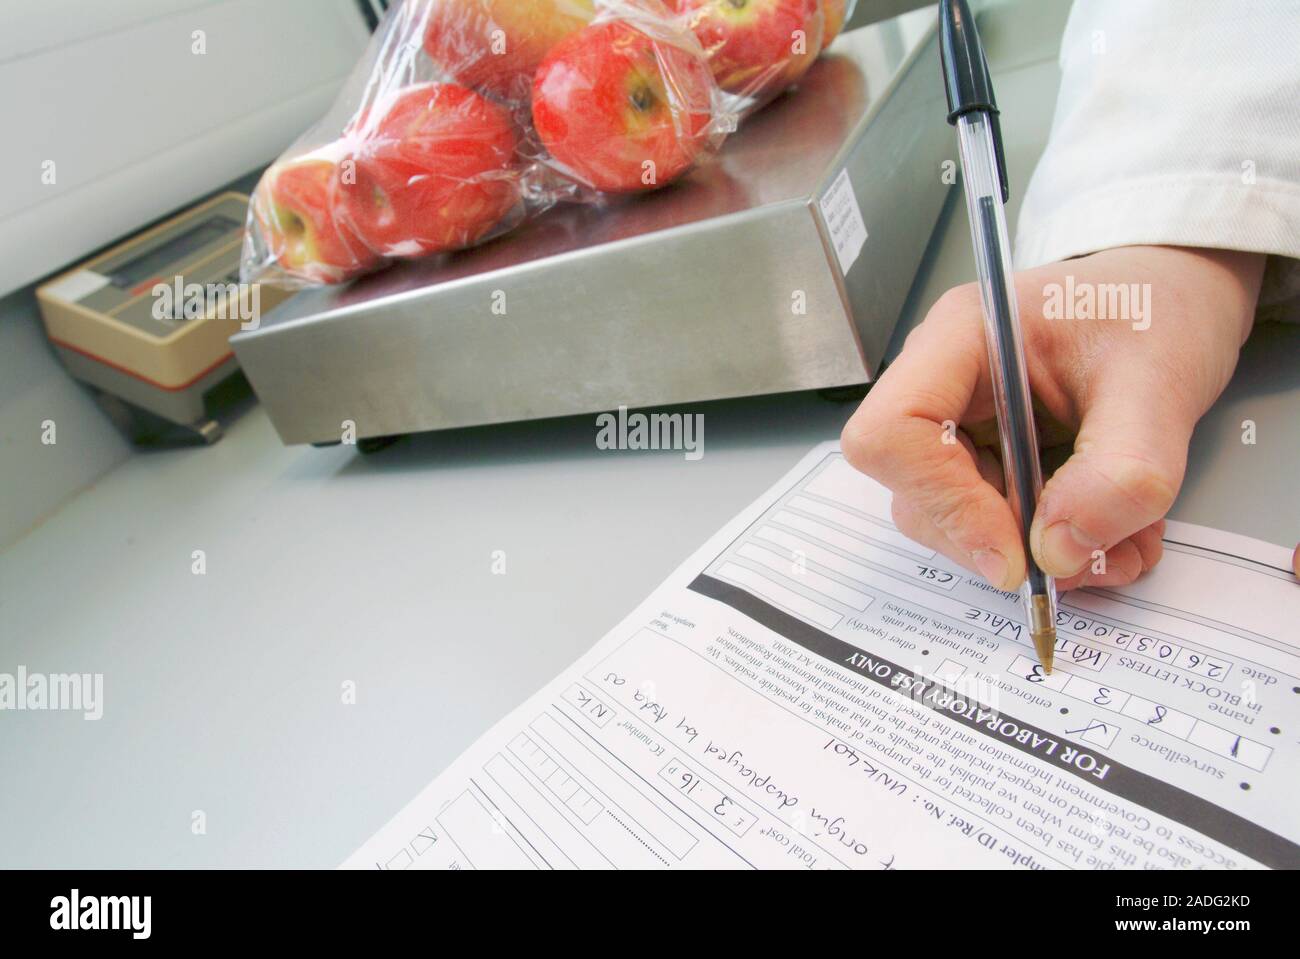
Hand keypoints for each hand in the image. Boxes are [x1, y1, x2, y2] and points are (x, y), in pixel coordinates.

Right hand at [842, 245, 1265, 591]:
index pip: (894, 433)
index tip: (1014, 551)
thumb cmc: (1156, 310)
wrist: (1171, 300)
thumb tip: (1056, 551)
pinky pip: (989, 523)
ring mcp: (956, 421)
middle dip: (997, 539)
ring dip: (1032, 551)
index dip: (943, 501)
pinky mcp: (982, 455)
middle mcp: (941, 381)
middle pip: (914, 490)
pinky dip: (1050, 546)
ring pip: (949, 518)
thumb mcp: (1159, 385)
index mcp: (961, 337)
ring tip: (1116, 544)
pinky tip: (1108, 532)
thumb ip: (1120, 472)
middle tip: (1082, 556)